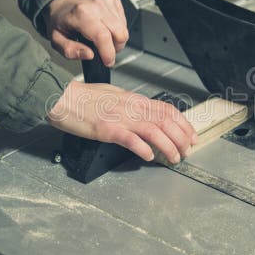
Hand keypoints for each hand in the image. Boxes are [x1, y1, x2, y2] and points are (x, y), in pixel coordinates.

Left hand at [44, 0, 128, 66]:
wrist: (62, 5)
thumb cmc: (60, 21)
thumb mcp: (57, 41)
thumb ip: (70, 51)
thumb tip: (89, 55)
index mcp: (82, 14)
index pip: (103, 36)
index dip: (108, 53)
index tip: (108, 62)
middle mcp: (97, 5)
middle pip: (119, 34)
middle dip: (114, 48)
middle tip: (104, 51)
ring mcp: (106, 1)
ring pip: (124, 29)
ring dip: (116, 39)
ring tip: (103, 40)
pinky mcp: (113, 1)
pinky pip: (124, 22)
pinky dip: (117, 30)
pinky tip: (106, 30)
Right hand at [48, 81, 197, 163]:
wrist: (62, 98)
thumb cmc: (84, 98)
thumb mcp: (114, 96)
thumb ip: (130, 106)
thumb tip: (144, 114)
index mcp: (134, 100)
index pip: (167, 109)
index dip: (183, 123)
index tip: (191, 135)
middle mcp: (131, 108)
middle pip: (165, 121)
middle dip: (181, 137)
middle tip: (187, 151)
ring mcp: (120, 118)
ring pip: (154, 131)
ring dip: (168, 146)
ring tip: (174, 158)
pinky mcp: (107, 129)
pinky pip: (130, 139)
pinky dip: (142, 148)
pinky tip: (148, 157)